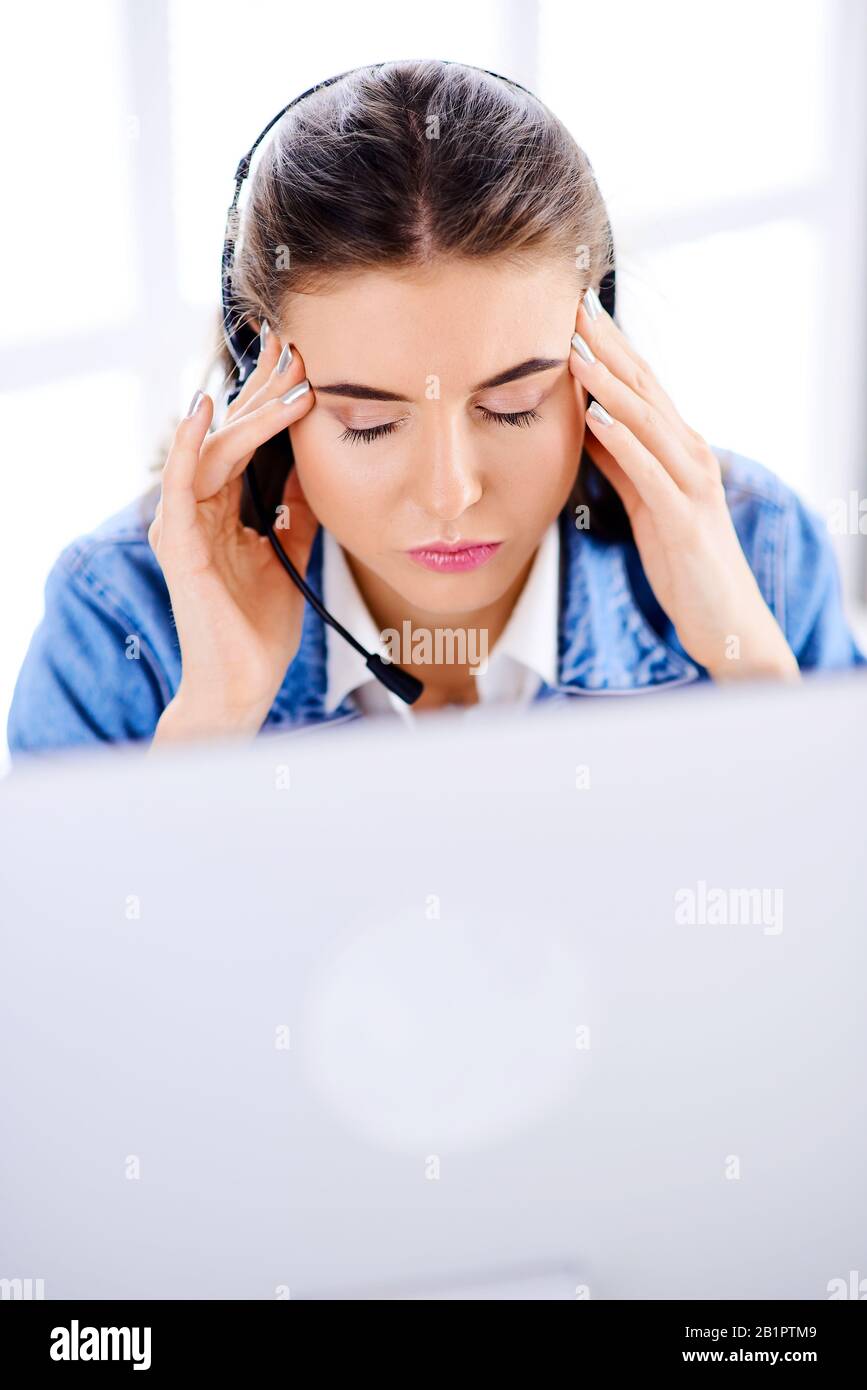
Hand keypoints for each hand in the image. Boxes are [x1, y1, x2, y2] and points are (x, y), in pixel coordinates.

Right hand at [148, 329, 318, 743]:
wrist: (243, 683)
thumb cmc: (260, 628)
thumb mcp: (290, 554)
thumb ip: (296, 510)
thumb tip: (314, 463)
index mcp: (221, 510)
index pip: (243, 441)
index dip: (268, 401)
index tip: (301, 362)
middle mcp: (197, 510)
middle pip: (227, 435)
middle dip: (262, 391)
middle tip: (294, 349)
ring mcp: (185, 526)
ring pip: (213, 449)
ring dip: (248, 410)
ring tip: (283, 377)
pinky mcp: (182, 545)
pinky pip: (182, 484)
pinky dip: (192, 444)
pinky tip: (207, 409)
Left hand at [569, 291, 799, 681]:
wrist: (724, 619)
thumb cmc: (684, 561)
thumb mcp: (643, 502)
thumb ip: (619, 461)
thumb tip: (585, 423)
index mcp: (678, 448)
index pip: (640, 386)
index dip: (609, 346)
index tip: (574, 310)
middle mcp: (690, 453)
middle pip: (644, 388)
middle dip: (608, 345)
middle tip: (572, 304)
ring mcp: (691, 483)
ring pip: (646, 420)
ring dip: (608, 382)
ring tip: (574, 349)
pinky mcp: (683, 518)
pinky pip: (649, 471)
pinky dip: (621, 439)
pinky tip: (594, 416)